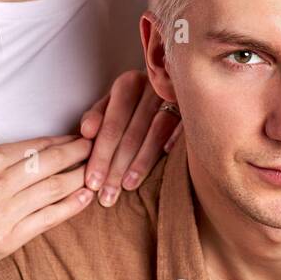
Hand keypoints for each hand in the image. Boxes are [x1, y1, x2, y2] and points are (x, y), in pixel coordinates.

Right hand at [0, 134, 95, 279]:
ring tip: (103, 171)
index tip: (92, 135)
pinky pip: (48, 219)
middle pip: (54, 162)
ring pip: (56, 188)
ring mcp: (3, 211)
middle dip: (85, 153)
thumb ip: (7, 161)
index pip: (42, 145)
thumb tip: (48, 150)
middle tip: (108, 147)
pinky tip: (86, 197)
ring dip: (84, 178)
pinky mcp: (6, 239)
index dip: (71, 140)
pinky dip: (71, 206)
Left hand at [79, 69, 180, 205]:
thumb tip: (86, 132)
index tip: (92, 182)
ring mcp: (175, 95)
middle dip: (117, 167)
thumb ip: (96, 117)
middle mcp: (151, 86)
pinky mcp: (193, 105)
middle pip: (132, 131)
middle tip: (107, 195)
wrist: (168, 86)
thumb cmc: (133, 103)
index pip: (112, 125)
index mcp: (128, 84)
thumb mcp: (111, 105)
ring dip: (141, 162)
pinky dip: (174, 140)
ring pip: (157, 131)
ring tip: (128, 186)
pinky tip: (165, 157)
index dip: (101, 155)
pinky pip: (184, 125)